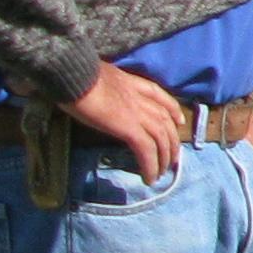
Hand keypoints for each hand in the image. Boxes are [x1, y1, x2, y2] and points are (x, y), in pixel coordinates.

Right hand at [64, 62, 187, 181]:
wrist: (73, 74)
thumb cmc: (75, 74)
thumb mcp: (95, 74)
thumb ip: (104, 85)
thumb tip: (96, 91)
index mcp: (131, 82)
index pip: (159, 95)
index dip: (172, 109)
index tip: (179, 121)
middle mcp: (139, 97)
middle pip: (165, 121)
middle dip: (172, 141)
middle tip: (173, 158)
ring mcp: (137, 113)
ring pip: (160, 138)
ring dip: (164, 158)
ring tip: (163, 173)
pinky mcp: (129, 128)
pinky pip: (146, 150)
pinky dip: (150, 166)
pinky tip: (149, 178)